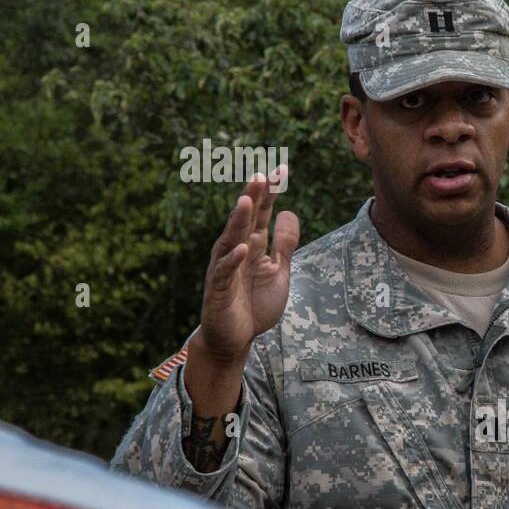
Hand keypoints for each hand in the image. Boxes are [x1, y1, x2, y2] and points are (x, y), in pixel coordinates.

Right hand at [193, 167, 298, 364]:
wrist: (234, 339)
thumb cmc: (254, 305)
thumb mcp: (278, 272)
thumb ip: (284, 245)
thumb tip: (290, 212)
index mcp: (252, 244)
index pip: (261, 213)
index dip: (270, 193)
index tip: (281, 169)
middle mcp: (236, 251)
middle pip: (245, 219)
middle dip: (253, 197)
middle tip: (261, 173)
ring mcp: (225, 269)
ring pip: (231, 239)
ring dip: (239, 220)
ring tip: (247, 200)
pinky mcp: (218, 290)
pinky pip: (224, 272)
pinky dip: (233, 260)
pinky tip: (243, 248)